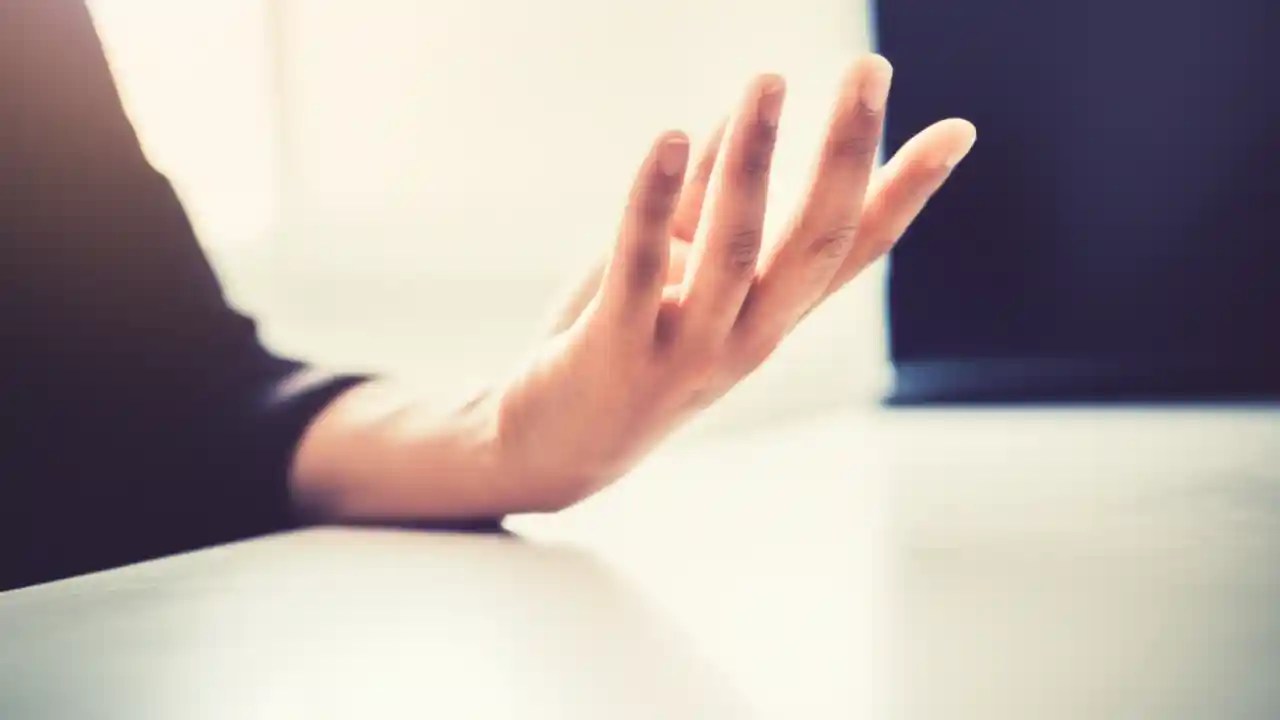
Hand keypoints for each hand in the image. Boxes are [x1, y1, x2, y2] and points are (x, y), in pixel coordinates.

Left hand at [291, 55, 975, 519]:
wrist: (555, 448)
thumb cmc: (624, 345)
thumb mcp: (677, 271)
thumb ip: (705, 199)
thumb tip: (736, 117)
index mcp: (770, 314)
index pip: (853, 250)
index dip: (905, 193)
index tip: (957, 130)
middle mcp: (747, 337)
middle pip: (814, 242)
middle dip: (846, 154)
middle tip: (871, 69)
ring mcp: (686, 349)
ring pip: (734, 250)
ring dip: (753, 161)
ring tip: (768, 81)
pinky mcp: (616, 350)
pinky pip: (638, 267)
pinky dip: (654, 201)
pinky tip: (667, 138)